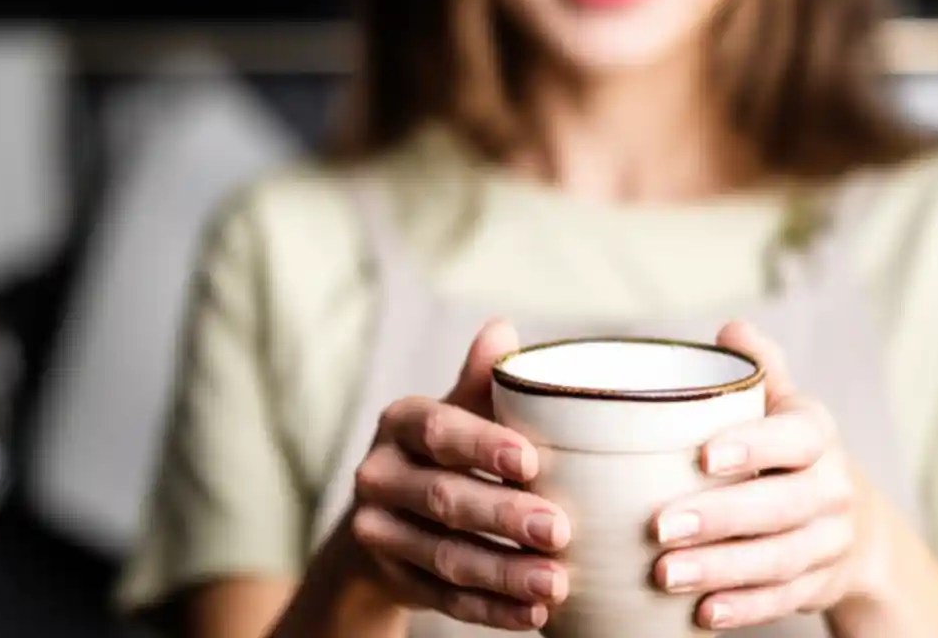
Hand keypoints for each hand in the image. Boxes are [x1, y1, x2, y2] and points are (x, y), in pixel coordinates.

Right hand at [348, 320, 571, 630]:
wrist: (391, 513)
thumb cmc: (448, 449)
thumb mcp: (461, 411)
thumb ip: (482, 380)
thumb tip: (502, 328)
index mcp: (399, 422)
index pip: (437, 431)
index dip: (481, 446)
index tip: (532, 460)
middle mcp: (377, 474)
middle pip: (442, 499)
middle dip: (503, 517)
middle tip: (559, 530)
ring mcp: (379, 531)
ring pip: (444, 556)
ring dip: (503, 573)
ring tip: (557, 583)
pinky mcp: (393, 578)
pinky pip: (443, 599)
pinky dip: (490, 609)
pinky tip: (533, 615)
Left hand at [651, 321, 872, 630]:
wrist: (853, 522)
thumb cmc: (791, 451)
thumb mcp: (782, 406)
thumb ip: (758, 370)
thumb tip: (731, 329)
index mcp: (816, 435)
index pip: (794, 438)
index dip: (753, 446)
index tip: (702, 457)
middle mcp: (832, 488)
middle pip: (780, 507)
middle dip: (719, 518)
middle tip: (658, 527)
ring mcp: (829, 542)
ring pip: (779, 559)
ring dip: (721, 569)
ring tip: (666, 574)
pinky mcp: (819, 585)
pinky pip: (783, 600)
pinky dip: (744, 608)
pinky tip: (702, 613)